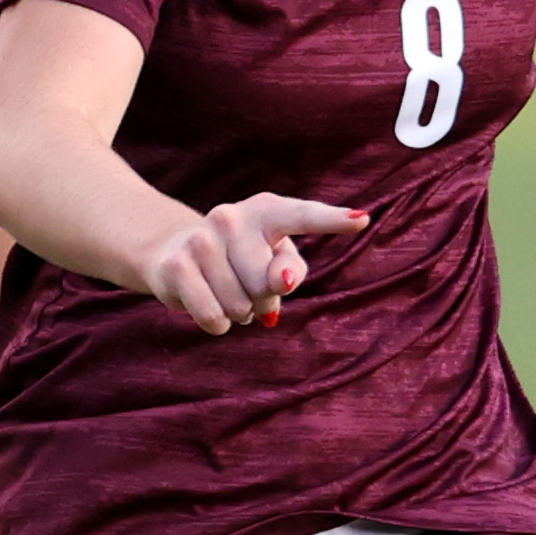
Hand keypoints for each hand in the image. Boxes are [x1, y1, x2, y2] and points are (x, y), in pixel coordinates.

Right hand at [132, 195, 371, 336]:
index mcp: (266, 210)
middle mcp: (231, 216)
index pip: (303, 217)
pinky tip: (211, 307)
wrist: (173, 253)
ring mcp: (201, 239)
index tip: (362, 221)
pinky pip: (214, 317)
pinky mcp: (176, 266)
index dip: (332, 220)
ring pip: (241, 305)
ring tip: (227, 293)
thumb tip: (283, 281)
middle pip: (268, 285)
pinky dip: (218, 324)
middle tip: (250, 289)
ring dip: (239, 312)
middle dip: (264, 300)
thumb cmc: (241, 257)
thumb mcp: (273, 259)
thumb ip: (291, 269)